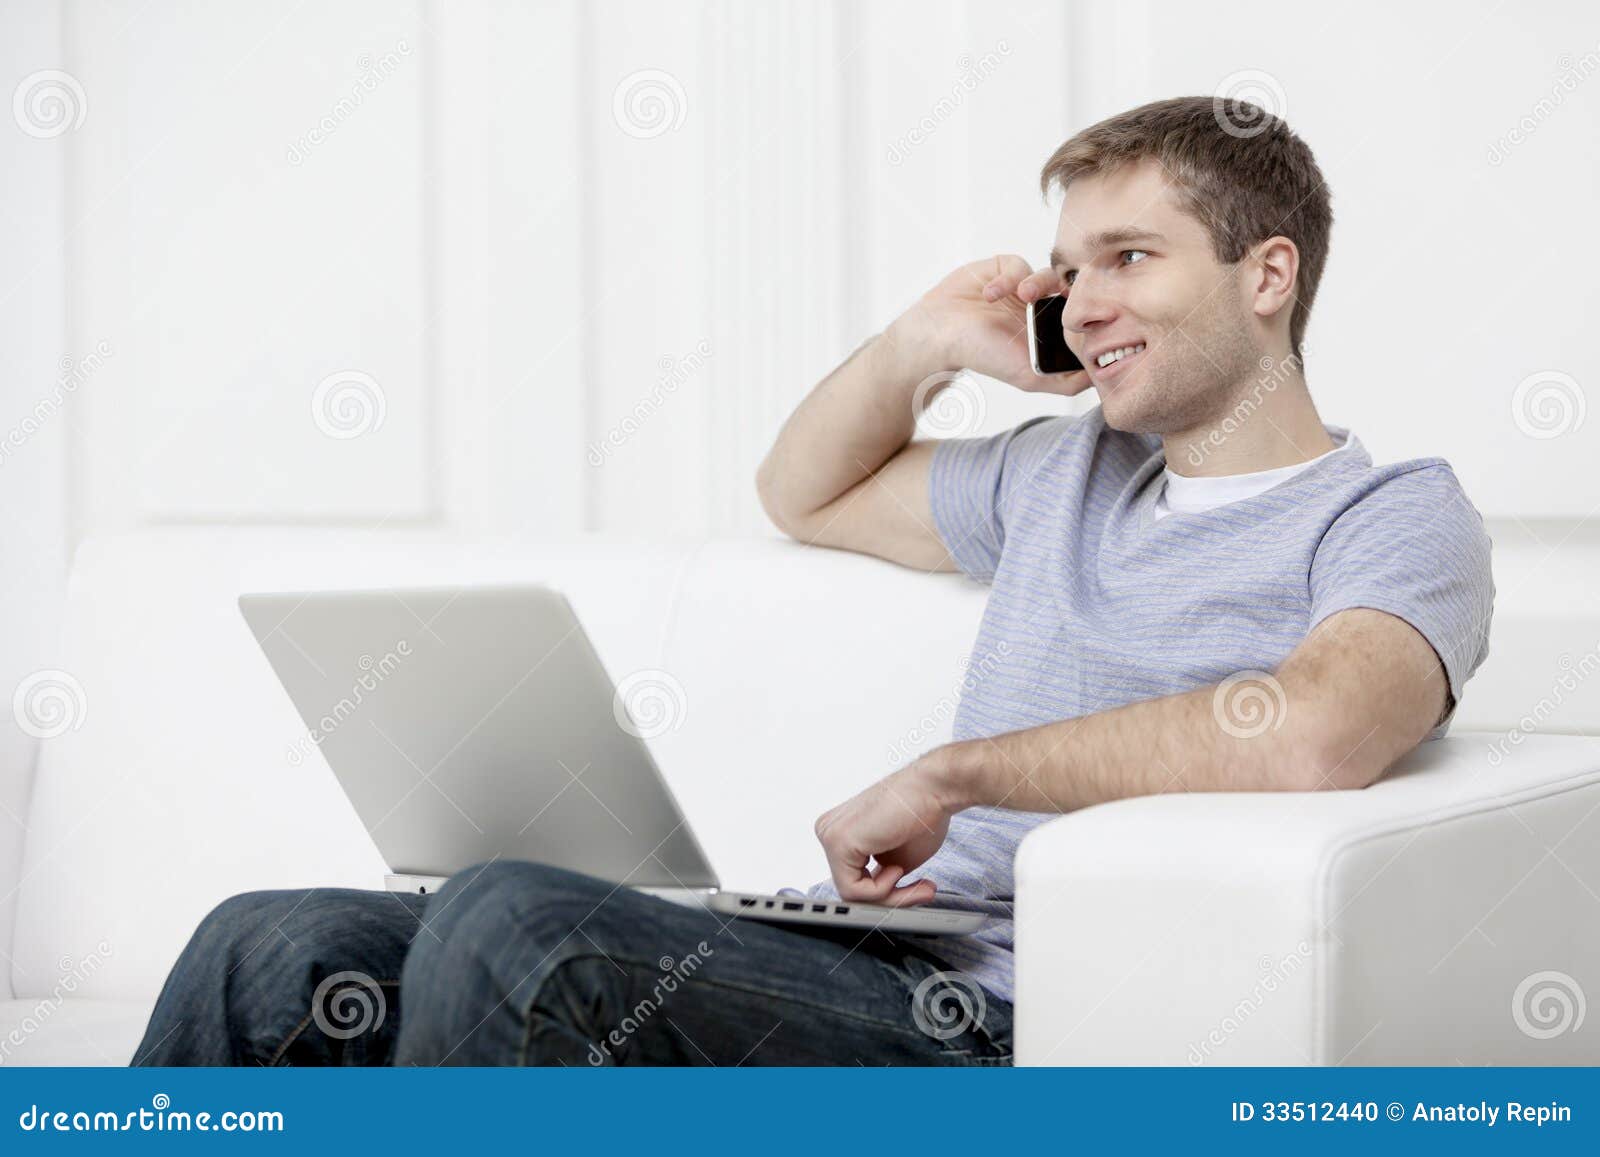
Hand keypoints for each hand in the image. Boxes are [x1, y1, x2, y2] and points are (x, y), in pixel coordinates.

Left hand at [813, 754, 964, 906]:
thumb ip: (883, 878)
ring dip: (889, 895)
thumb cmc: (923, 813)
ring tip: (913, 881)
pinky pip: (852, 890)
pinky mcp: (836, 841)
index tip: (919, 889)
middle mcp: (829, 831)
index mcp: (841, 832)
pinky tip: (897, 870)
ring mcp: (829, 835)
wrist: (934, 788)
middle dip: (892, 896)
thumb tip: (881, 899)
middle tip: (923, 891)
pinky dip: (880, 890)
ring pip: (852, 892)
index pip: (856, 879)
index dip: (889, 892)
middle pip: (853, 887)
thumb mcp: (899, 859)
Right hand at [888, 255, 1091, 396]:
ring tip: (1021, 295)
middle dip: (1064, 294)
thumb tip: (1100, 378)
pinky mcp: (1003, 268)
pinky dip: (1007, 278)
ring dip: (1036, 283)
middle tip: (1058, 301)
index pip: (1079, 315)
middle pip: (1068, 291)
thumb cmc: (981, 356)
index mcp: (1047, 330)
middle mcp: (1038, 307)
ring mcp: (1021, 286)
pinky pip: (1019, 264)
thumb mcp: (1029, 378)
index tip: (1082, 315)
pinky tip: (990, 294)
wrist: (940, 334)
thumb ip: (1066, 381)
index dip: (1084, 312)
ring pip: (1047, 275)